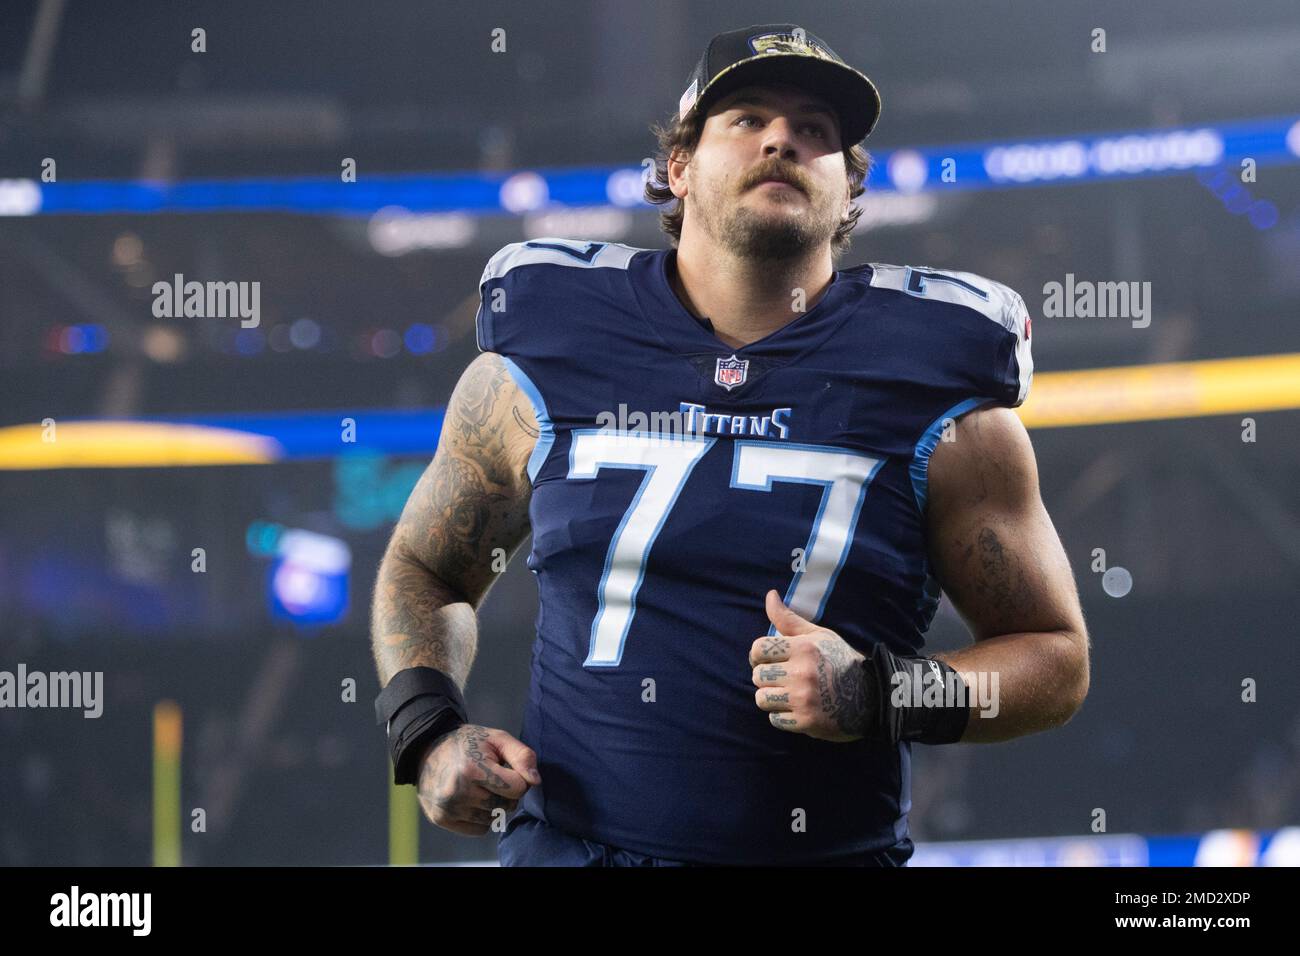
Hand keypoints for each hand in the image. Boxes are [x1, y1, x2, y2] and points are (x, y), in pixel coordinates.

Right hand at [416, 724, 540, 835]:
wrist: (428, 749)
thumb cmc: (469, 743)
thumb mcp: (498, 739)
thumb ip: (522, 756)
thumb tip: (535, 781)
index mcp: (473, 769)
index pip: (518, 788)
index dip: (518, 777)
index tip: (505, 768)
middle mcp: (458, 792)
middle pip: (507, 806)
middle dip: (507, 793)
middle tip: (492, 776)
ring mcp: (448, 808)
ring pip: (494, 819)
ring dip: (493, 806)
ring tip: (479, 786)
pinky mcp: (441, 819)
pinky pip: (479, 829)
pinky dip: (480, 818)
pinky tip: (470, 799)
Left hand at [750, 590, 871, 741]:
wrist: (870, 696)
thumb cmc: (839, 661)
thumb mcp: (818, 635)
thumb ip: (789, 619)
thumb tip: (770, 595)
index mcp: (804, 648)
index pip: (758, 649)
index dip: (759, 655)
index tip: (770, 660)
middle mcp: (802, 673)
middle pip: (757, 675)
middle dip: (766, 677)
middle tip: (783, 678)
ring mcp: (804, 699)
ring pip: (762, 699)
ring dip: (771, 698)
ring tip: (788, 694)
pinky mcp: (806, 722)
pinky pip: (775, 719)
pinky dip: (782, 716)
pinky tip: (798, 708)